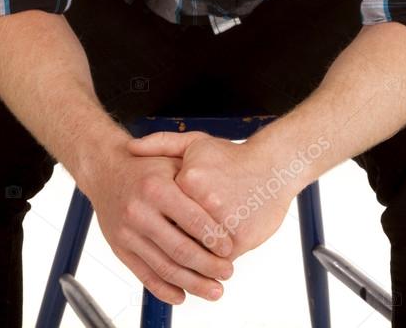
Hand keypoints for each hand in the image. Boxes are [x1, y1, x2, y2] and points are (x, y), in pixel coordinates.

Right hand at [80, 139, 234, 305]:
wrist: (106, 170)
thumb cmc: (145, 166)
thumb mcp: (172, 159)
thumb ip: (195, 181)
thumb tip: (224, 207)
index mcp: (156, 188)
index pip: (192, 220)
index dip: (214, 238)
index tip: (229, 249)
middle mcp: (139, 212)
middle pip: (180, 249)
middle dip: (208, 266)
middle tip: (227, 272)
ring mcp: (127, 233)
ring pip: (164, 268)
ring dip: (192, 284)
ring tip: (213, 289)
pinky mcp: (119, 249)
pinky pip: (144, 276)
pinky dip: (165, 290)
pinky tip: (182, 294)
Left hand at [127, 130, 293, 261]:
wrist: (275, 166)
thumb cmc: (231, 157)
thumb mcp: (195, 144)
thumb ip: (160, 144)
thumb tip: (130, 148)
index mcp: (187, 180)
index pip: (161, 212)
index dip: (158, 221)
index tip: (154, 225)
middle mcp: (203, 202)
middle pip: (175, 235)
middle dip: (172, 245)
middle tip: (171, 248)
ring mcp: (222, 223)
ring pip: (196, 252)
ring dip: (193, 259)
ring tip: (191, 258)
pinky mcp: (240, 240)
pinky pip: (218, 260)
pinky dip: (214, 260)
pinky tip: (214, 256)